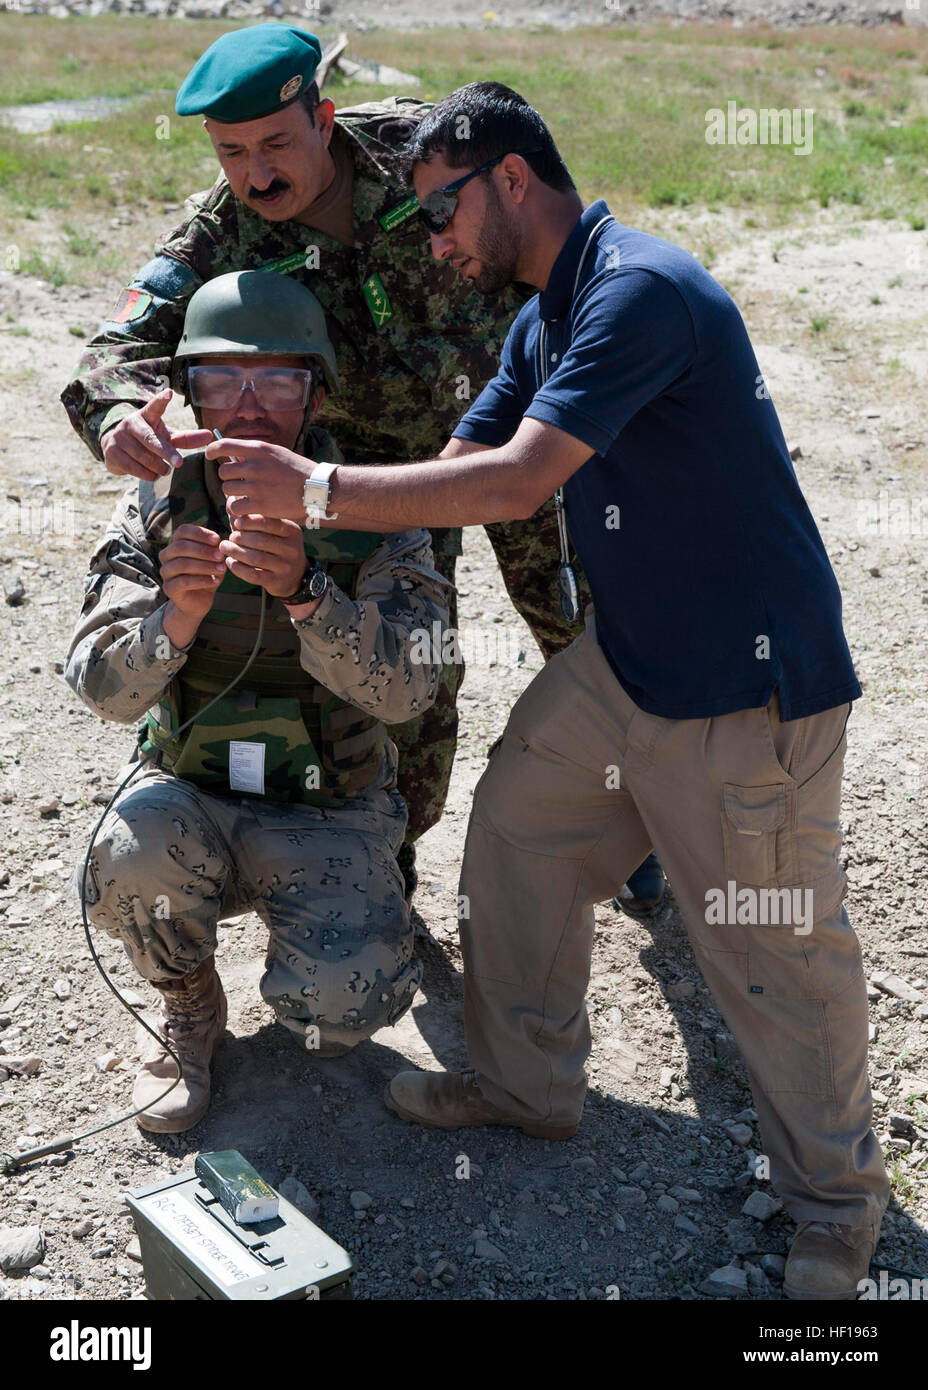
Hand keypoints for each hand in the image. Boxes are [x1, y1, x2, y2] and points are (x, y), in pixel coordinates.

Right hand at [102, 389, 213, 479]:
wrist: (115, 447)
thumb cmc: (148, 440)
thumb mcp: (166, 436)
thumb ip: (186, 437)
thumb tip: (210, 435)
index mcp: (146, 416)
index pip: (154, 407)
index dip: (161, 400)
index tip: (169, 392)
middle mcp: (131, 423)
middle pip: (151, 440)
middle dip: (166, 452)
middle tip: (179, 464)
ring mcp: (119, 437)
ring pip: (144, 457)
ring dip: (158, 468)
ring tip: (165, 471)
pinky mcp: (111, 452)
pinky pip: (134, 468)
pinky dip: (147, 475)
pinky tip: (153, 475)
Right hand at [160, 524, 224, 645]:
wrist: (199, 600)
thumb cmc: (206, 575)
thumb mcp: (213, 560)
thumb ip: (214, 549)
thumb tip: (218, 542)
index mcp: (175, 543)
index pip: (183, 531)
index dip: (200, 533)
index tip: (217, 540)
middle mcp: (166, 555)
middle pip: (181, 547)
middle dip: (203, 550)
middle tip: (221, 556)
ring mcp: (165, 571)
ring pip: (182, 564)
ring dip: (204, 565)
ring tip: (221, 569)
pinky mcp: (168, 588)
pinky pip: (184, 581)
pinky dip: (202, 580)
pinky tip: (216, 581)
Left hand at [205, 437, 313, 521]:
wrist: (318, 489)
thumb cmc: (298, 471)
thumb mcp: (277, 454)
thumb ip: (255, 454)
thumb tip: (232, 455)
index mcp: (259, 449)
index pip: (224, 445)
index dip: (213, 450)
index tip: (210, 455)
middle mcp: (255, 465)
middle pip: (223, 471)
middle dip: (229, 478)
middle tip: (239, 484)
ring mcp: (256, 486)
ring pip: (227, 489)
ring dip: (233, 494)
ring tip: (246, 497)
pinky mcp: (259, 505)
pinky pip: (235, 507)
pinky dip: (238, 510)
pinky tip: (247, 510)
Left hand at [219, 514, 308, 598]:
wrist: (295, 576)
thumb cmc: (279, 548)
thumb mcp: (279, 533)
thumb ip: (263, 522)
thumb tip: (235, 513)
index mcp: (292, 532)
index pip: (270, 523)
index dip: (251, 522)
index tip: (237, 522)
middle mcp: (292, 549)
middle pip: (261, 541)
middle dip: (241, 537)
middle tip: (231, 537)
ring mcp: (285, 567)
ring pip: (256, 558)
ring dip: (236, 552)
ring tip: (225, 547)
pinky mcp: (277, 582)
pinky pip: (253, 575)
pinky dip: (238, 568)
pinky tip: (230, 562)